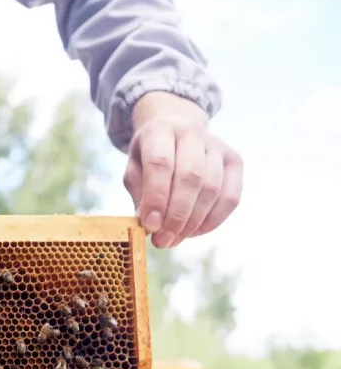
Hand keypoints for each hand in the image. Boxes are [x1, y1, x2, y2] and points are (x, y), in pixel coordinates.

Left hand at [123, 92, 242, 247]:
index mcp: (160, 131)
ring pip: (212, 189)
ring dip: (193, 222)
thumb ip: (139, 194)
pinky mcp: (235, 160)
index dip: (156, 198)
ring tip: (174, 240)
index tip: (150, 226)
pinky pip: (231, 197)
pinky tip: (194, 232)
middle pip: (191, 177)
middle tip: (162, 241)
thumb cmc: (149, 155)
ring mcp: (217, 146)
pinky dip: (213, 220)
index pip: (161, 164)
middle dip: (176, 216)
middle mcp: (192, 133)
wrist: (176, 128)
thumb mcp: (134, 169)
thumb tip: (149, 225)